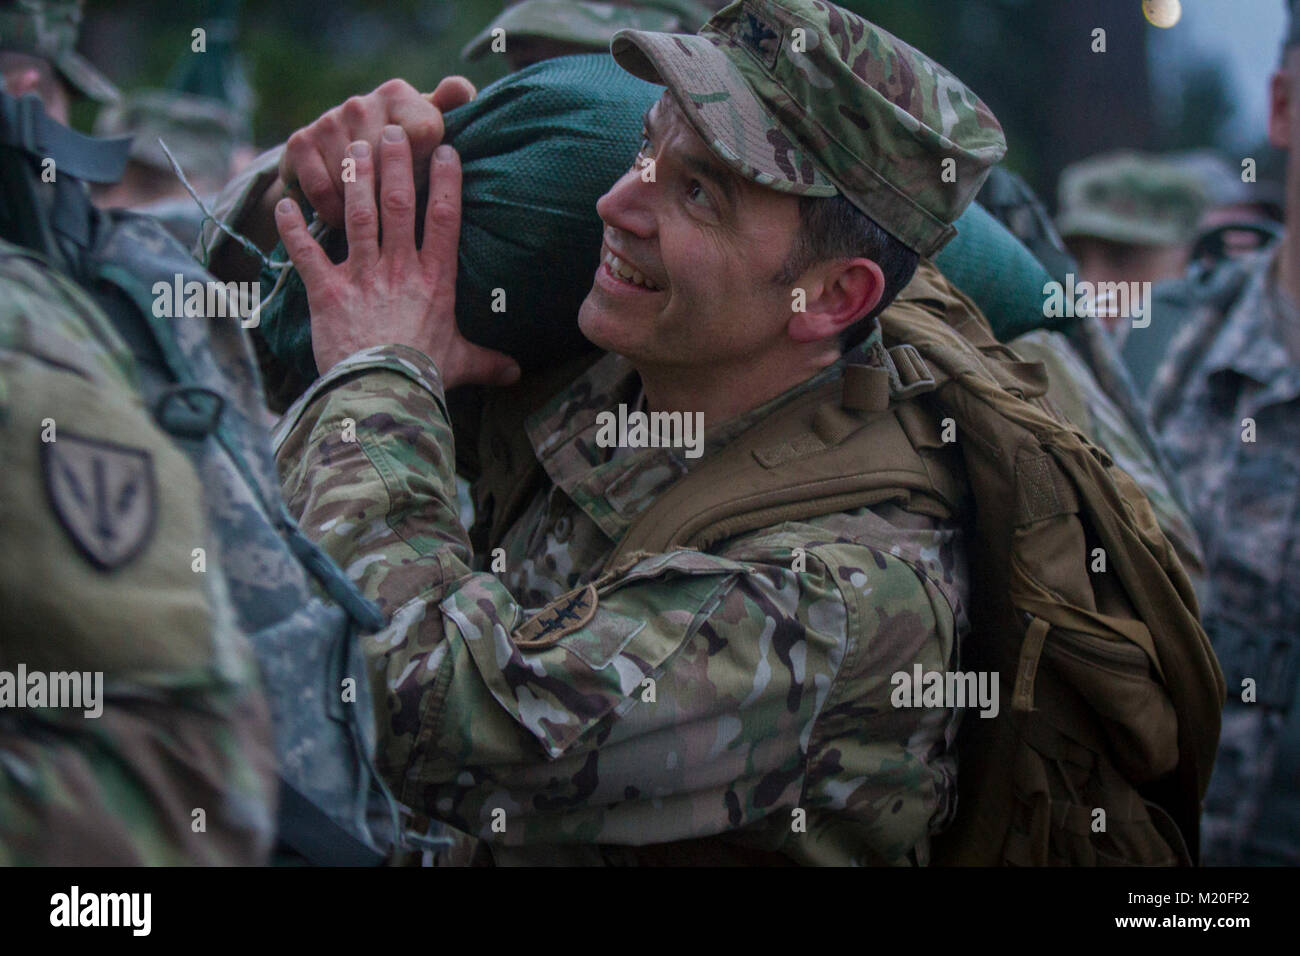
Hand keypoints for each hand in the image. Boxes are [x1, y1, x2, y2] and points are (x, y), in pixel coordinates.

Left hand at [274, 126, 520, 387]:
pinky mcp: (327, 292)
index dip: (446, 181)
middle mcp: (399, 268)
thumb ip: (489, 362)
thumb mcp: (463, 364)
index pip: (443, 219)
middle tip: (393, 131)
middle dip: (396, 164)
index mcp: (435, 280)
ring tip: (353, 148)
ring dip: (354, 179)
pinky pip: (307, 253)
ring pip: (358, 215)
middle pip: (398, 204)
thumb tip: (518, 372)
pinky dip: (293, 228)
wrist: (384, 392)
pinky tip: (284, 203)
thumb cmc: (425, 376)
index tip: (446, 151)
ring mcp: (362, 276)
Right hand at [279, 76, 475, 227]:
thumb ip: (449, 109)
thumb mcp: (427, 131)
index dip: (427, 166)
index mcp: (399, 95)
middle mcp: (362, 102)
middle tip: (399, 213)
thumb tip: (463, 90)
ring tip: (374, 224)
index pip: (424, 132)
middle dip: (396, 195)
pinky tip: (344, 221)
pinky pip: (324, 190)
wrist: (335, 156)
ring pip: (356, 182)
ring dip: (367, 211)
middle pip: (389, 166)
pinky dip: (336, 213)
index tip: (424, 180)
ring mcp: (329, 120)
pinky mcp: (301, 143)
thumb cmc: (398, 152)